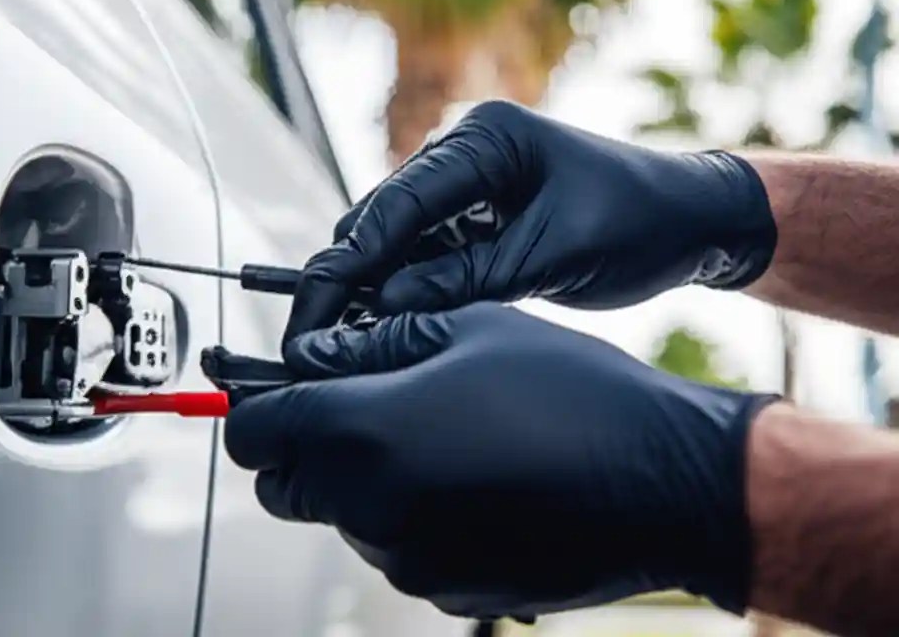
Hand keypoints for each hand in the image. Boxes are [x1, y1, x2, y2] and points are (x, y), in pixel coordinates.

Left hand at [229, 303, 775, 618]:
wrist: (669, 484)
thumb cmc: (576, 395)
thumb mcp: (469, 329)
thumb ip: (370, 343)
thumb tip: (310, 354)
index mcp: (364, 433)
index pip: (253, 431)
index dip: (253, 404)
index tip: (273, 387)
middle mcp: (372, 507)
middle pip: (284, 483)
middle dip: (301, 445)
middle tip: (355, 406)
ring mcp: (408, 560)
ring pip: (340, 516)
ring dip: (360, 479)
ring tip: (437, 435)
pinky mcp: (446, 591)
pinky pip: (395, 548)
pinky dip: (408, 516)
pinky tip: (471, 480)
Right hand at [284, 100, 776, 344]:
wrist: (694, 220)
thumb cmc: (641, 224)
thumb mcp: (554, 256)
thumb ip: (467, 278)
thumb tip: (385, 305)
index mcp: (486, 140)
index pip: (400, 203)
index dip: (353, 261)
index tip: (317, 311)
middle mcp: (465, 150)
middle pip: (382, 218)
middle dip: (349, 277)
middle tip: (316, 338)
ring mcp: (467, 180)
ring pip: (395, 239)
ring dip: (373, 286)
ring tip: (340, 342)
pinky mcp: (475, 212)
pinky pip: (423, 250)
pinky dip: (404, 287)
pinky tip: (382, 328)